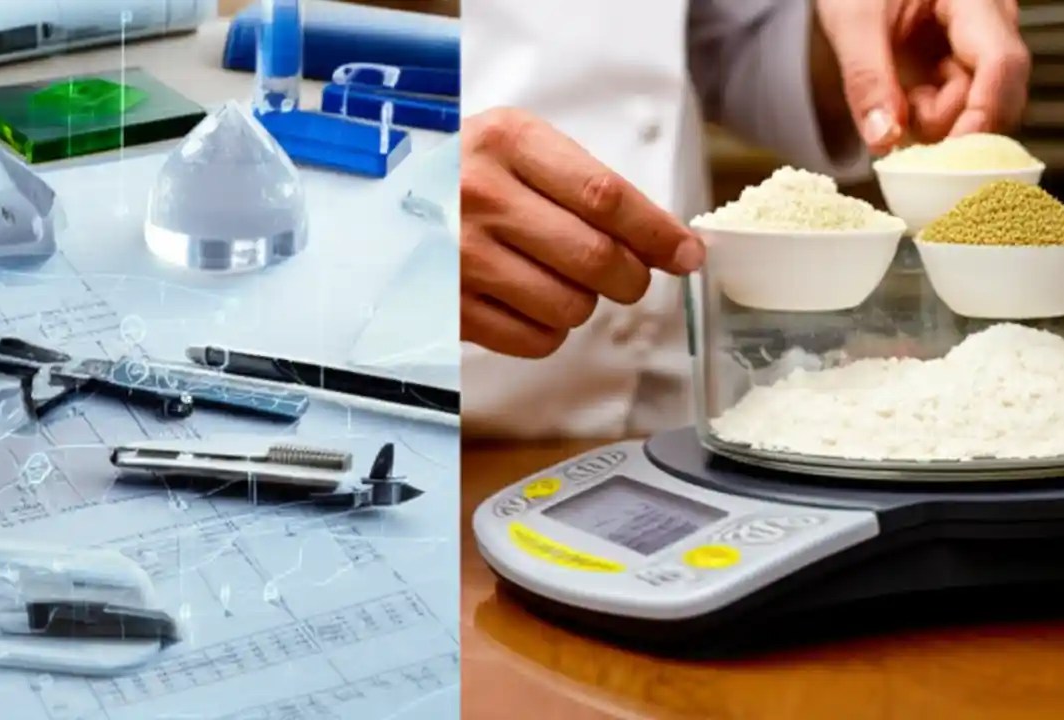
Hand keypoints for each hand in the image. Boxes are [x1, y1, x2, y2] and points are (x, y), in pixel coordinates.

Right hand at [460, 108, 705, 358]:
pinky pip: (536, 340)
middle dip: (632, 278)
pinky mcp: (450, 307)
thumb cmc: (465, 177)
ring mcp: (461, 256)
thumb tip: (666, 243)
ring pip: (571, 305)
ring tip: (561, 282)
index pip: (605, 196)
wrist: (377, 206)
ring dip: (585, 304)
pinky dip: (550, 332)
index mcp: (507, 142)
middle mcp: (480, 196)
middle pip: (596, 258)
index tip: (686, 253)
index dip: (657, 233)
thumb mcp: (518, 149)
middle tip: (630, 277)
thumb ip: (586, 186)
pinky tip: (531, 305)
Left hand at [815, 0, 1028, 153]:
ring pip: (977, 109)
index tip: (947, 153)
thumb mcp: (854, 23)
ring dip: (933, 122)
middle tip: (900, 122)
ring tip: (896, 98)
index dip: (981, 114)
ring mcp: (978, 49)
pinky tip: (903, 104)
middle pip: (997, 95)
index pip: (1001, 63)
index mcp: (975, 0)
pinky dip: (927, 120)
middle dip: (950, 123)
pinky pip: (957, 110)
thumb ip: (866, 78)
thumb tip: (884, 138)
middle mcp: (990, 25)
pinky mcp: (960, 69)